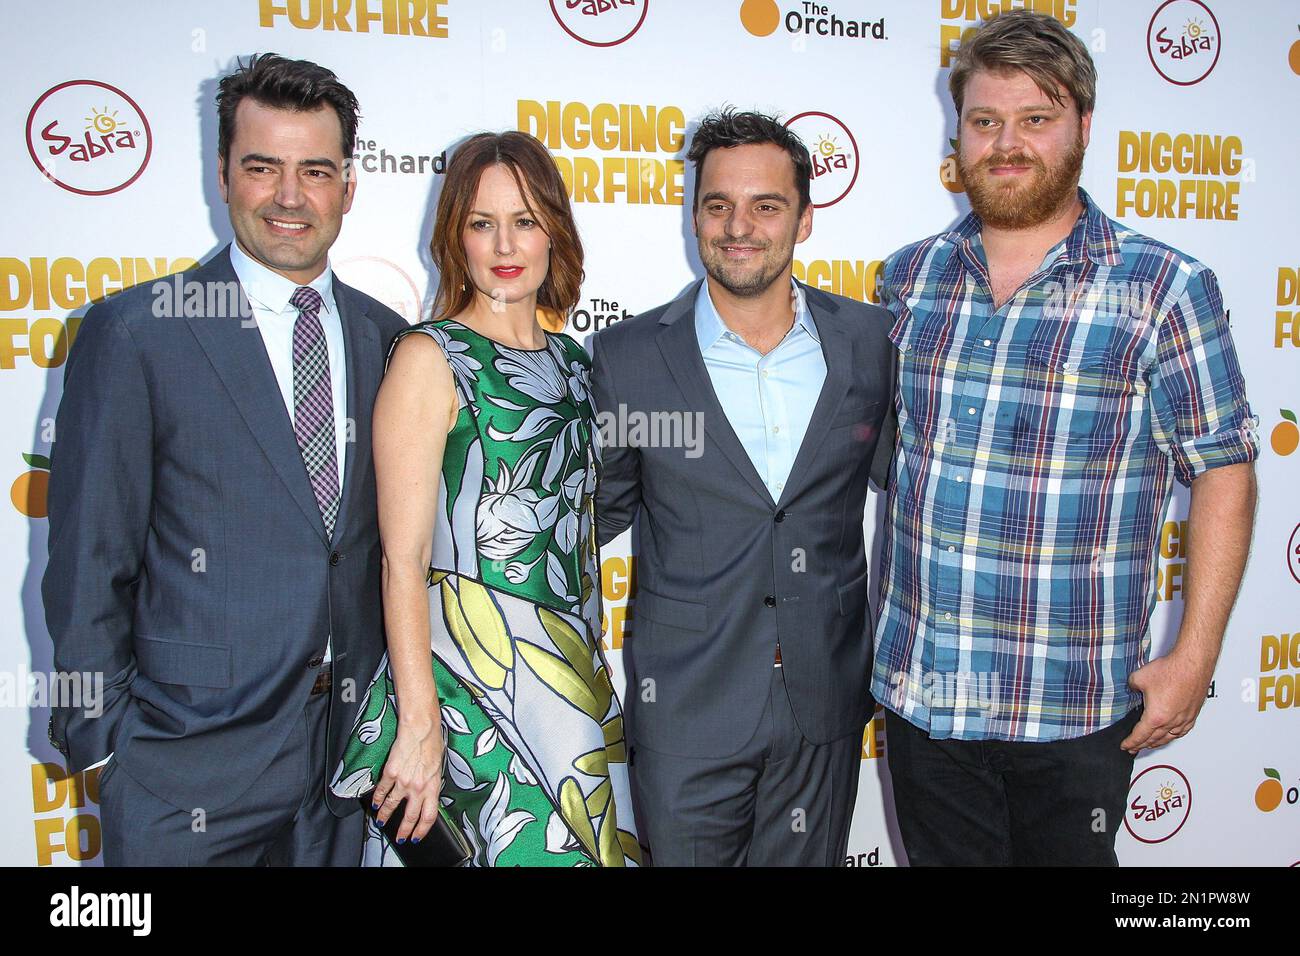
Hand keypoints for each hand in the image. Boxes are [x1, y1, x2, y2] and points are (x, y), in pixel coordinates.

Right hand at [372, 717, 443, 844]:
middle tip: (400, 837)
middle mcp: (418, 787)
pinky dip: (378, 799)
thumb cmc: (432, 742)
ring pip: (392, 806)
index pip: (429, 816)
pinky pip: (382, 790)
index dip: (422, 830)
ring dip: (385, 816)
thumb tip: (426, 795)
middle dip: (404, 830)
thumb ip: (431, 783)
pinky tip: (376, 803)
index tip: (417, 837)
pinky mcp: (391, 772)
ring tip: (381, 821)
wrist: (420, 727)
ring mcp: (403, 781)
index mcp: (433, 786)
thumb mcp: (438, 766)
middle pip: (410, 816)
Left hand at [1122, 652, 1213, 753]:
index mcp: (1156, 717)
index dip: (1131, 742)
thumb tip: (1132, 689)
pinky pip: (1182, 731)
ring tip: (1150, 745)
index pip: (1140, 736)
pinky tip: (1172, 735)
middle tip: (1134, 748)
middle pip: (1154, 739)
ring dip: (1158, 743)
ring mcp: (1184, 719)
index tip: (1126, 746)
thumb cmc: (1171, 671)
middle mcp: (1171, 721)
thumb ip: (1132, 686)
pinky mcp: (1193, 713)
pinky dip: (1174, 736)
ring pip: (1169, 738)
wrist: (1192, 664)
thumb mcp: (1139, 678)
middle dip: (1142, 745)